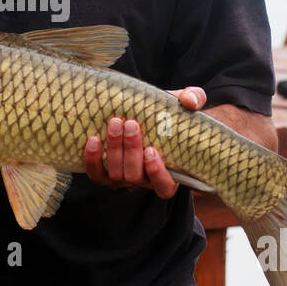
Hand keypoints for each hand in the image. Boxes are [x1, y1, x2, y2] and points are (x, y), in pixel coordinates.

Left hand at [83, 86, 205, 198]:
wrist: (143, 114)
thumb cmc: (168, 114)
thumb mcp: (185, 103)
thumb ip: (194, 98)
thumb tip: (189, 100)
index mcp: (169, 171)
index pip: (164, 187)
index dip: (158, 174)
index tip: (152, 151)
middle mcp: (144, 180)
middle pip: (135, 176)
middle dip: (131, 151)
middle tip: (130, 124)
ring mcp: (123, 178)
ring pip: (116, 174)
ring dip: (114, 149)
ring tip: (115, 124)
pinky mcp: (104, 173)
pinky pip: (96, 174)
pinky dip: (92, 159)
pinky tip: (93, 139)